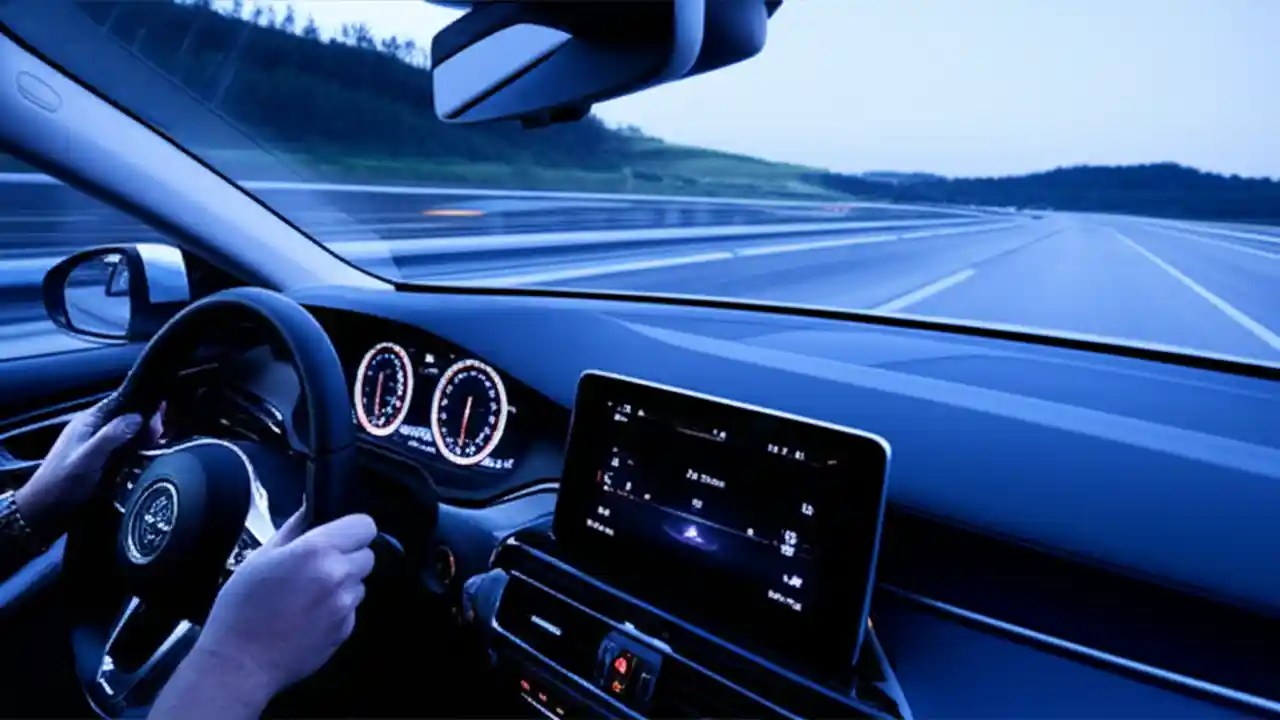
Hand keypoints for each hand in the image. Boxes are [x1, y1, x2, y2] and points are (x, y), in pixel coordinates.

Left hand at [15, 395, 160, 536]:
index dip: (142, 405)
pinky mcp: (103, 464)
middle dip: (146, 426)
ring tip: (157, 449)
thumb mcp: (88, 457)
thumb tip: (139, 416)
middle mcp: (95, 431)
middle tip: (159, 438)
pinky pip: (126, 453)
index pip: (121, 402)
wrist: (45, 513)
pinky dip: (138, 456)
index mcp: (89, 422)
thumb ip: (112, 435)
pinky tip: (147, 462)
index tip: (161, 416)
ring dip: (144, 442)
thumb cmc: (63, 483)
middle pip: (128, 419)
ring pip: (129, 437)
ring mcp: (99, 447)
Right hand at [186, 508, 377, 706]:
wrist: (240, 663)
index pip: (365, 526)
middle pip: (367, 555)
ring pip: (360, 583)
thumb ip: (293, 529)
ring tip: (309, 594)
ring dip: (343, 584)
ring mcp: (344, 606)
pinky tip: (308, 615)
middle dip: (348, 556)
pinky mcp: (345, 631)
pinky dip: (337, 609)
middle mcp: (338, 576)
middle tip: (318, 566)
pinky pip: (351, 609)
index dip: (353, 529)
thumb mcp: (260, 558)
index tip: (339, 535)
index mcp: (317, 551)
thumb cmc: (241, 609)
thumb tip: (310, 510)